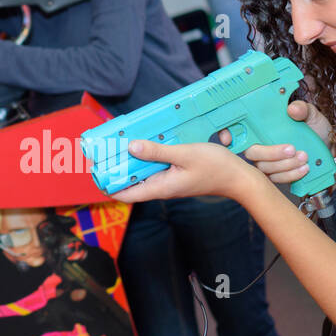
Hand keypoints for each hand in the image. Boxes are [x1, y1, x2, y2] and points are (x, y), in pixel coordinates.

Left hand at [109, 138, 258, 204]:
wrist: (240, 178)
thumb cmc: (216, 168)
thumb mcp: (184, 155)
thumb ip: (158, 151)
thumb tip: (131, 147)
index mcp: (160, 188)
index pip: (125, 194)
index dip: (108, 184)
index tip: (96, 169)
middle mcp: (161, 187)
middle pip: (132, 181)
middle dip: (118, 166)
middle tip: (105, 148)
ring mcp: (169, 180)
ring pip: (143, 172)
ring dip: (133, 158)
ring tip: (121, 141)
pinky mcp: (176, 173)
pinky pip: (156, 166)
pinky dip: (148, 155)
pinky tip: (147, 141)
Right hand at [236, 99, 334, 185]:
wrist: (330, 150)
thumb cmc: (316, 130)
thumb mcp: (311, 115)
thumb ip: (303, 109)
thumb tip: (292, 109)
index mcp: (263, 128)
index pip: (238, 130)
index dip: (227, 134)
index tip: (228, 139)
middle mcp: (261, 145)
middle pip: (251, 153)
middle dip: (269, 153)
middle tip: (291, 149)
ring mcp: (268, 162)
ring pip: (264, 168)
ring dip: (284, 165)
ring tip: (304, 156)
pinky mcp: (278, 176)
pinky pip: (277, 179)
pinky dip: (291, 175)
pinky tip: (304, 168)